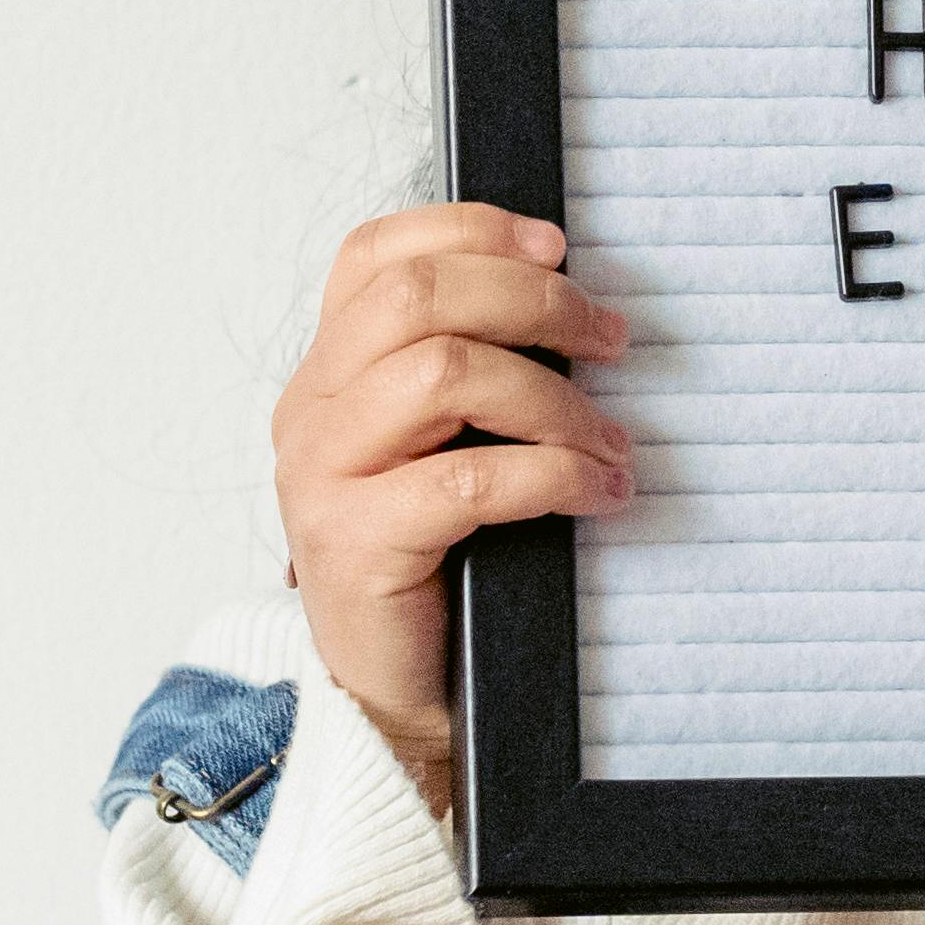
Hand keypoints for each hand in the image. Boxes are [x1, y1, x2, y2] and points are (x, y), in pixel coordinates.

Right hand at [270, 203, 632, 808]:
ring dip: (553, 397)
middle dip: (532, 301)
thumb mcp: (447, 446)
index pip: (374, 255)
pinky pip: (468, 478)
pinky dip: (553, 474)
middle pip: (415, 297)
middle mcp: (310, 411)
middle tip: (612, 338)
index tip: (560, 245)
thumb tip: (573, 301)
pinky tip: (601, 492)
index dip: (470, 230)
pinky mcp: (354, 543)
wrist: (396, 695)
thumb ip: (476, 374)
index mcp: (330, 372)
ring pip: (441, 373)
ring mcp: (321, 476)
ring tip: (613, 441)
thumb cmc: (441, 564)